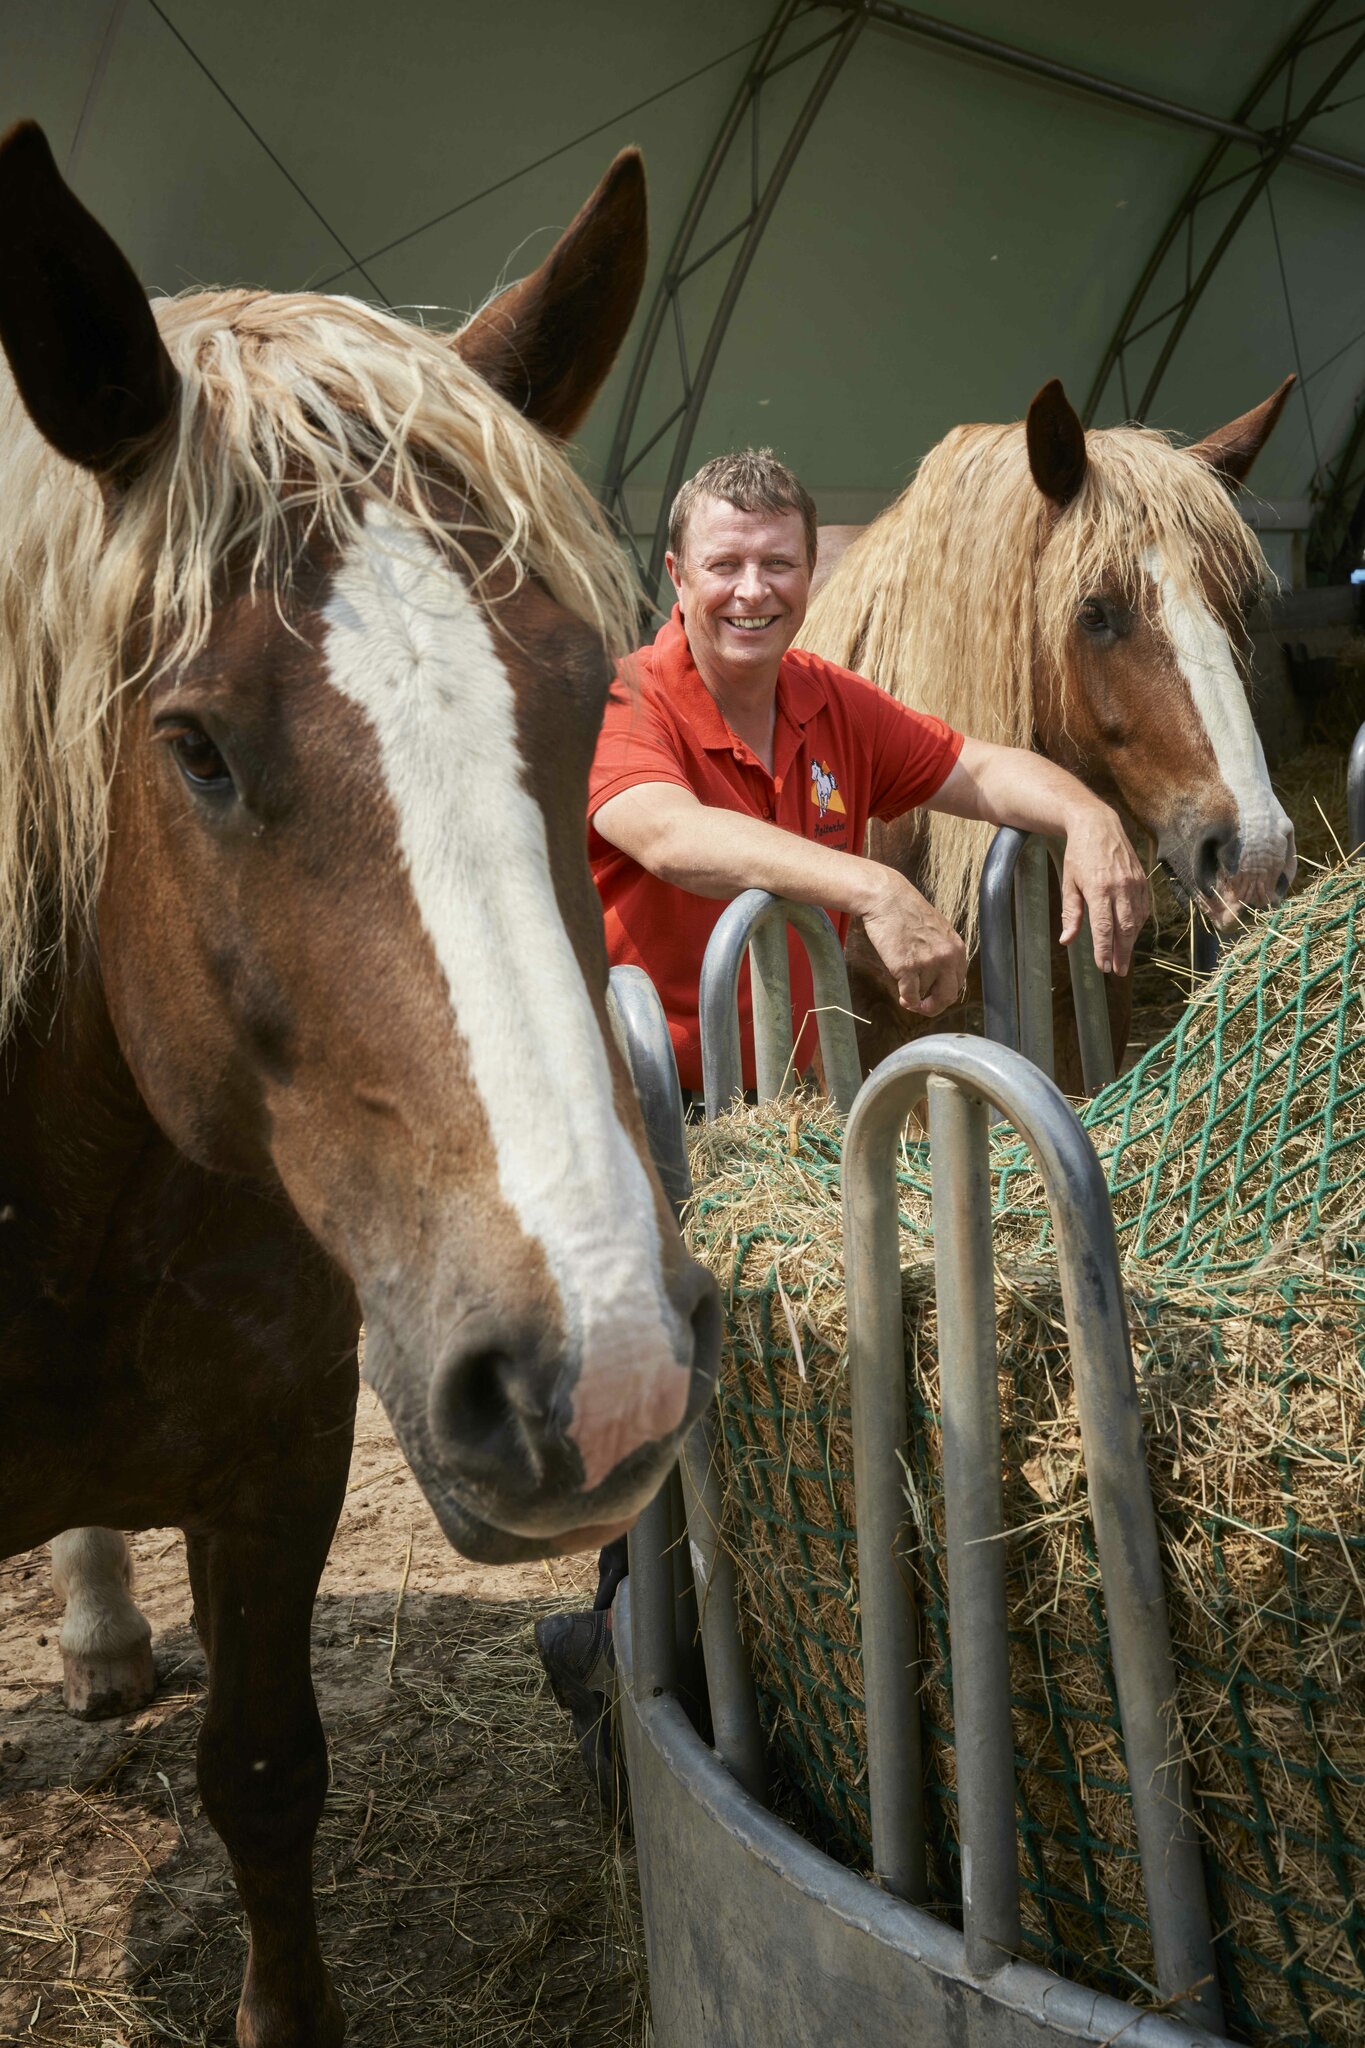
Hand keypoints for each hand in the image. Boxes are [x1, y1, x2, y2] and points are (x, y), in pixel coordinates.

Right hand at [861, 869, 967, 1016]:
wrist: (887, 899)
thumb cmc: (906, 912)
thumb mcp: (936, 931)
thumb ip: (942, 954)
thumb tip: (937, 981)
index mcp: (956, 948)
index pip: (958, 983)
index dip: (944, 994)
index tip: (933, 996)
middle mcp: (947, 957)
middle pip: (948, 996)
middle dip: (934, 1006)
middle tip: (922, 1007)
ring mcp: (928, 963)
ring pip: (925, 995)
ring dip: (914, 996)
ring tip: (904, 986)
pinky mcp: (908, 967)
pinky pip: (911, 996)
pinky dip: (906, 999)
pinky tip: (901, 994)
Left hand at [1059, 805, 1148, 974]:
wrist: (1098, 825)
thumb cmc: (1079, 854)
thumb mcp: (1068, 883)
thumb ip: (1070, 913)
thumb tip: (1067, 940)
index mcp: (1099, 889)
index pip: (1103, 928)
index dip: (1104, 950)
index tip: (1104, 967)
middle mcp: (1120, 887)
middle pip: (1125, 928)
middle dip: (1122, 952)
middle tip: (1119, 971)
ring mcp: (1135, 883)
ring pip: (1137, 920)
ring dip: (1131, 940)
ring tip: (1123, 956)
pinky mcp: (1143, 879)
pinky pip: (1144, 908)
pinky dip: (1138, 923)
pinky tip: (1131, 933)